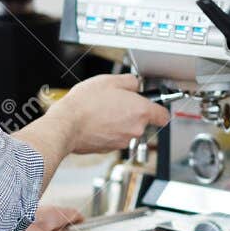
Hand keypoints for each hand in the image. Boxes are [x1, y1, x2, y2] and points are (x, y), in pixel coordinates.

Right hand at [51, 74, 169, 153]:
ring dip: (119, 122)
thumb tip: (136, 85)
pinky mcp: (109, 149)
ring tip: (102, 111)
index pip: (163, 115)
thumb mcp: (110, 80)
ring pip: (127, 130)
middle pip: (143, 121)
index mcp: (141, 111)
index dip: (159, 109)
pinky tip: (96, 122)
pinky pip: (114, 138)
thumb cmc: (86, 104)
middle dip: (132, 112)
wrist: (66, 125)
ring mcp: (122, 141)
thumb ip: (131, 81)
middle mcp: (135, 129)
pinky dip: (108, 131)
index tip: (154, 105)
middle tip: (116, 102)